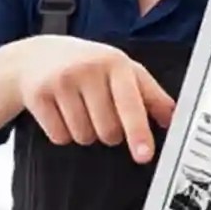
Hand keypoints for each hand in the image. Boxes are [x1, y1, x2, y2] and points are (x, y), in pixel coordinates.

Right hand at [16, 36, 175, 162]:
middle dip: (109, 132)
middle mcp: (88, 69)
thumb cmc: (88, 65)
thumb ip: (150, 94)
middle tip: (101, 111)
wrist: (37, 55)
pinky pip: (60, 136)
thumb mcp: (121, 69)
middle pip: (108, 130)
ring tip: (79, 108)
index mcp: (115, 62)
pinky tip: (61, 112)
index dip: (138, 131)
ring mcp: (61, 81)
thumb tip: (173, 118)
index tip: (144, 154)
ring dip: (86, 132)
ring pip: (84, 136)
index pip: (130, 103)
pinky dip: (63, 133)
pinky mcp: (38, 96)